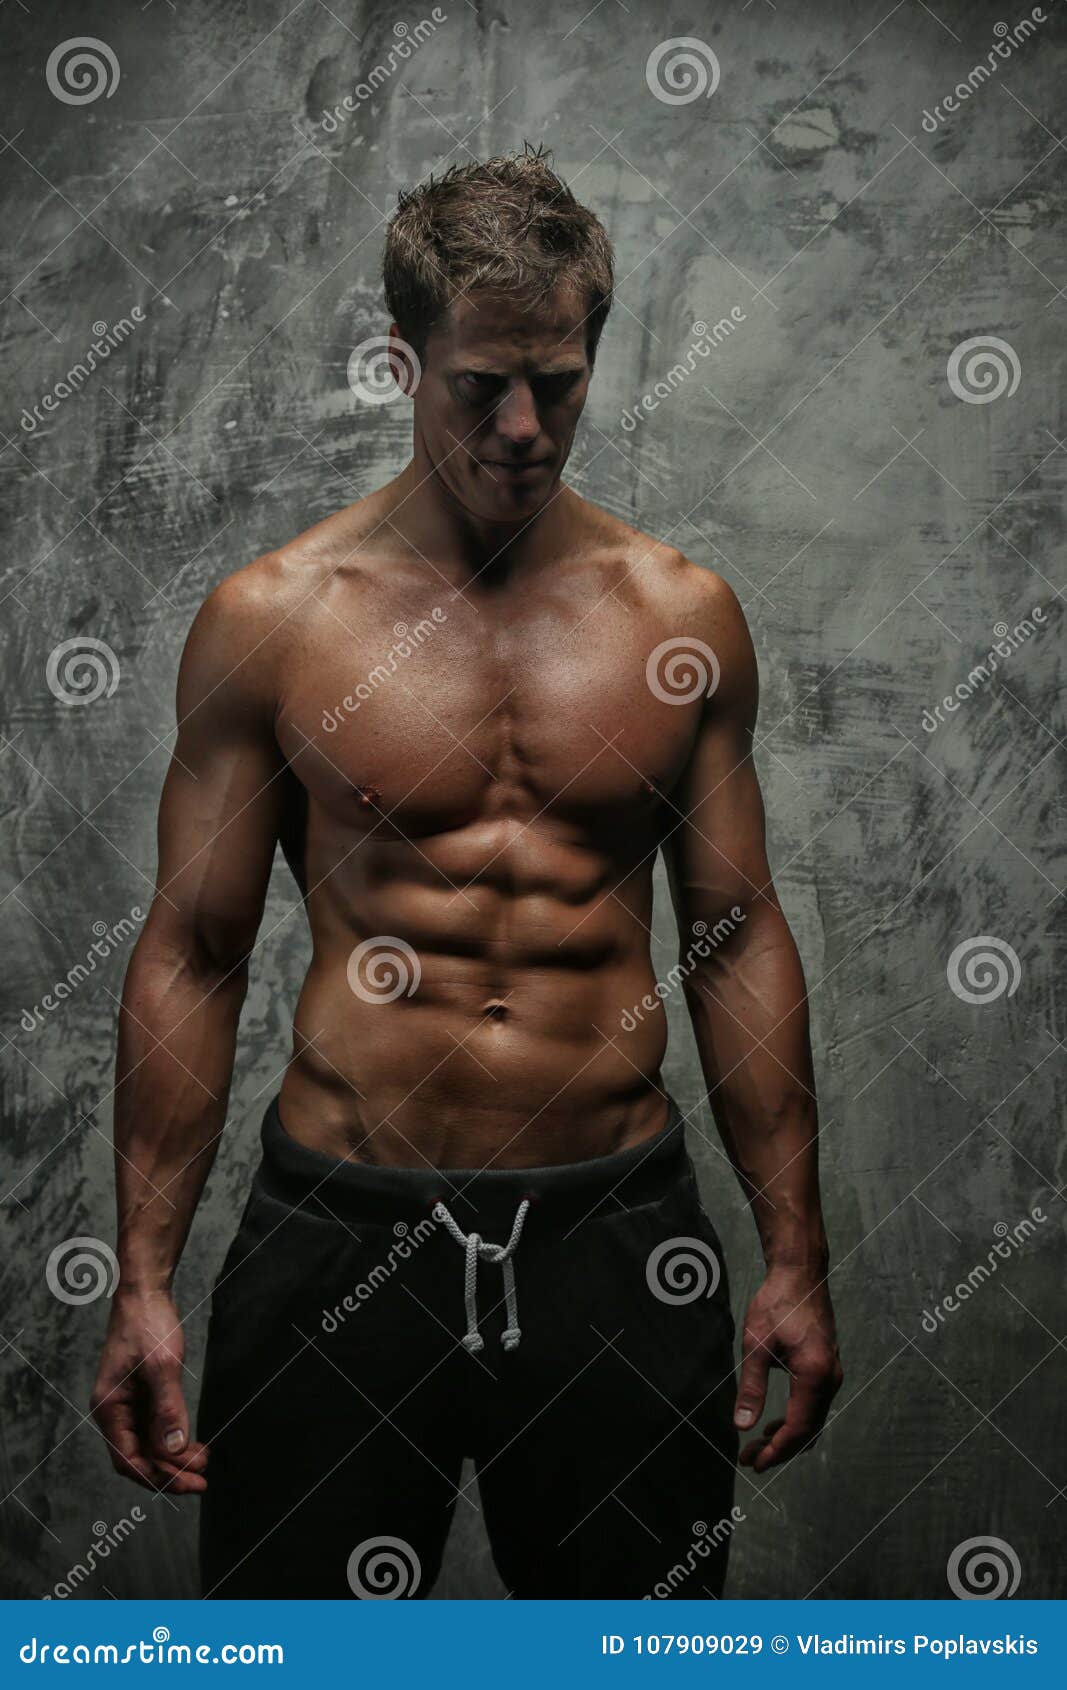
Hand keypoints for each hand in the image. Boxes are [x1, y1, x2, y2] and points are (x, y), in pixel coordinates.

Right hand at [90, 1289, 208, 1493]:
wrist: (145, 1293)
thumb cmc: (147, 1324)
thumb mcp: (162, 1366)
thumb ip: (168, 1409)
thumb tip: (175, 1449)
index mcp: (110, 1408)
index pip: (129, 1459)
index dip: (158, 1477)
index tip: (189, 1484)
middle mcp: (115, 1411)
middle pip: (139, 1457)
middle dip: (169, 1472)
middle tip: (201, 1481)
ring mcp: (128, 1404)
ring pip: (149, 1444)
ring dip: (175, 1458)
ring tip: (204, 1463)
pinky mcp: (142, 1395)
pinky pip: (155, 1427)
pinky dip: (174, 1438)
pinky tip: (194, 1444)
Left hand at [733, 1267, 841, 1472]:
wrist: (800, 1274)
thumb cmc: (776, 1304)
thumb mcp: (756, 1344)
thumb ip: (751, 1387)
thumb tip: (742, 1425)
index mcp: (814, 1375)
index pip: (798, 1429)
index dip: (776, 1452)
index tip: (753, 1463)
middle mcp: (830, 1379)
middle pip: (808, 1431)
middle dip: (780, 1450)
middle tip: (749, 1460)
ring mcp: (832, 1374)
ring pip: (812, 1421)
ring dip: (787, 1437)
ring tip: (757, 1446)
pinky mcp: (827, 1368)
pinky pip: (814, 1406)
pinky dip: (795, 1421)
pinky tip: (773, 1424)